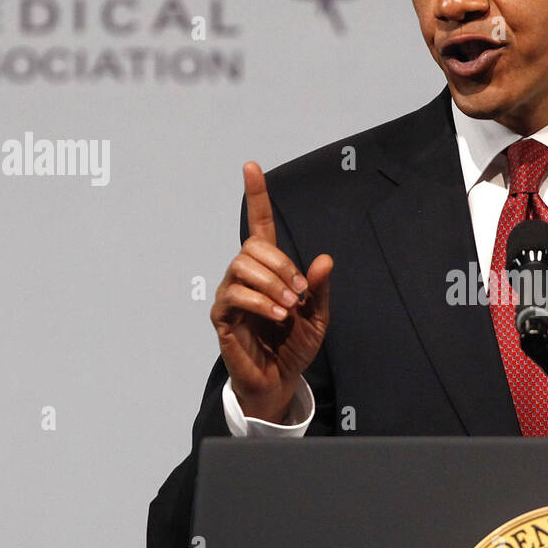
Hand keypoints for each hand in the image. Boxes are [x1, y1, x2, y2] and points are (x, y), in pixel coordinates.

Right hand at [210, 162, 332, 422]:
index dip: (257, 196)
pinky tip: (277, 316)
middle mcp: (245, 276)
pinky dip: (260, 301)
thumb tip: (325, 259)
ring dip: (272, 284)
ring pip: (242, 265)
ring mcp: (231, 294)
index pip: (259, 225)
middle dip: (282, 265)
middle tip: (299, 293)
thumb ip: (319, 289)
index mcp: (270, 270)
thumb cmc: (294, 347)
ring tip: (289, 309)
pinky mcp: (222, 316)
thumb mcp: (317, 317)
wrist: (279, 380)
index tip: (251, 167)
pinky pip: (235, 294)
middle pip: (253, 246)